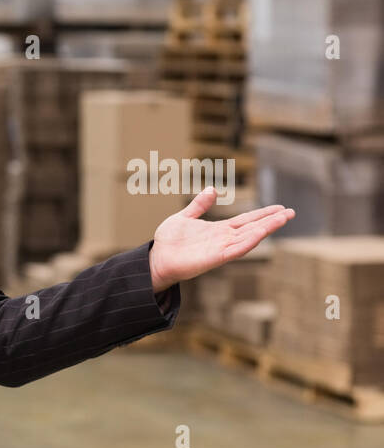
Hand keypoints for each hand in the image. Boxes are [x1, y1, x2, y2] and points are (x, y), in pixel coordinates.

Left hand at [148, 188, 294, 293]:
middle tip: (291, 212)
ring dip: (265, 229)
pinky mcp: (214, 258)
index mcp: (219, 230)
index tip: (280, 207)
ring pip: (249, 238)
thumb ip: (199, 205)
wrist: (156, 258)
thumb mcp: (184, 217)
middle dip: (271, 220)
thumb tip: (211, 189)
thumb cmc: (169, 241)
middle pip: (252, 228)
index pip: (246, 220)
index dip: (262, 214)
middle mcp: (223, 239)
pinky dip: (248, 242)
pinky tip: (260, 234)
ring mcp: (220, 249)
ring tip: (283, 219)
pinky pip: (235, 249)